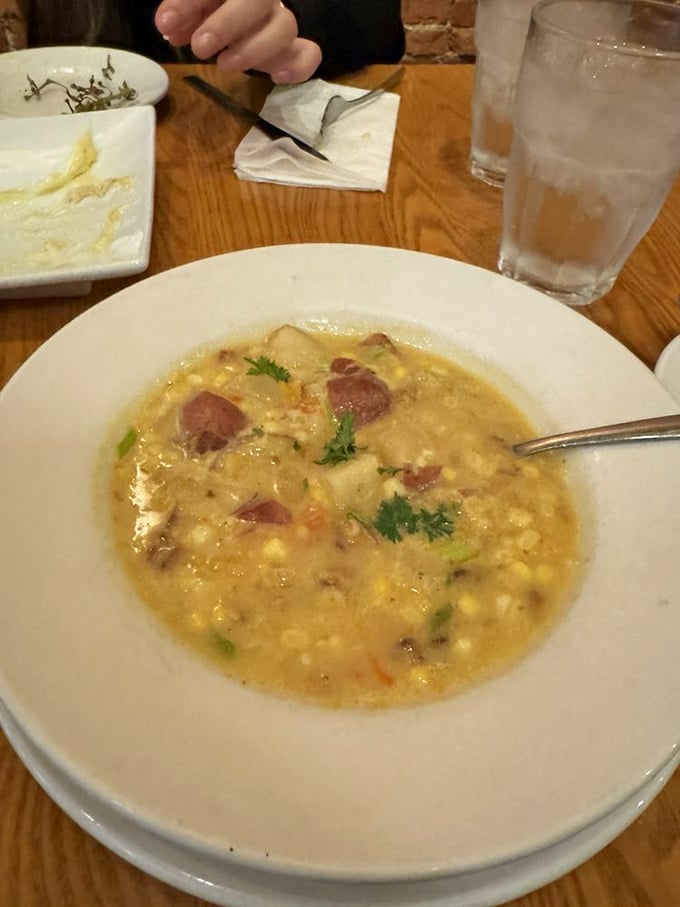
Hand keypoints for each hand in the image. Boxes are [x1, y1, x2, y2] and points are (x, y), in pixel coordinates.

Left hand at [155, 0, 321, 82]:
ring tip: (224, 64)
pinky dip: (296, 67)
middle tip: (200, 47)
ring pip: (285, 27)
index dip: (191, 3)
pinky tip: (275, 77)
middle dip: (228, 24)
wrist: (237, 20)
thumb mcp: (192, 7)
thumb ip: (180, 11)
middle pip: (261, 1)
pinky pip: (309, 54)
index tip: (166, 23)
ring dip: (254, 49)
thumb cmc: (210, 10)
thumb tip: (168, 24)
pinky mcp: (293, 50)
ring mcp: (280, 22)